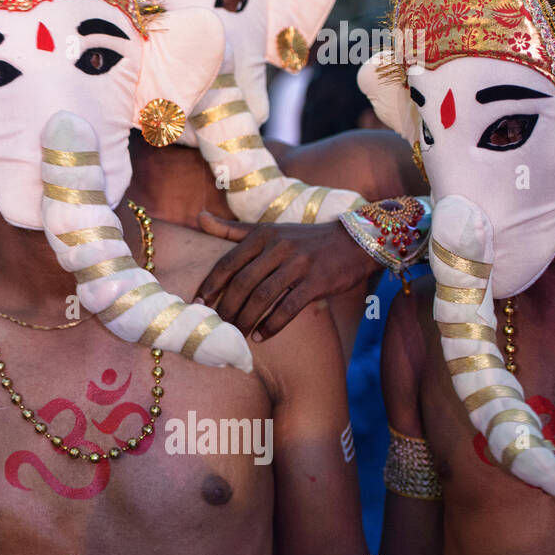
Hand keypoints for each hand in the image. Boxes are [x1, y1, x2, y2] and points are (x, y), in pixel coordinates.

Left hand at [193, 212, 380, 340]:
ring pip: (263, 297)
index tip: (199, 303)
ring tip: (237, 333)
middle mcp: (278, 247)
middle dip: (227, 307)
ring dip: (246, 319)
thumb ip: (232, 229)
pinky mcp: (317, 281)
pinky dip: (272, 325)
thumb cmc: (303, 239)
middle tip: (219, 325)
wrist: (355, 241)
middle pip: (243, 283)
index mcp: (262, 234)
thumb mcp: (268, 229)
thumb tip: (199, 218)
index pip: (228, 263)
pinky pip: (288, 307)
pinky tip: (261, 336)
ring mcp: (299, 264)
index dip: (211, 285)